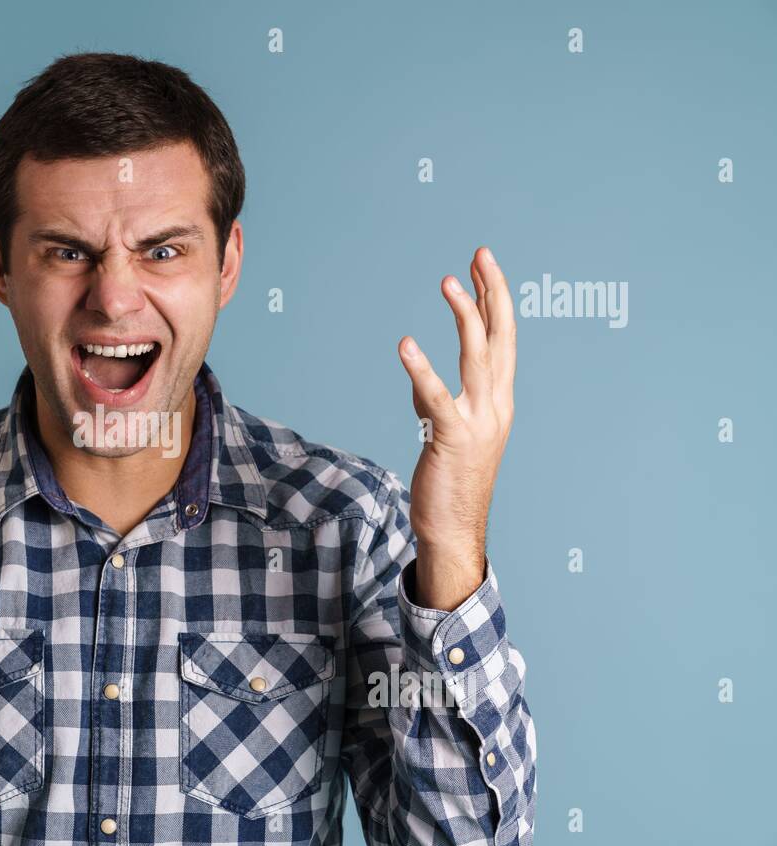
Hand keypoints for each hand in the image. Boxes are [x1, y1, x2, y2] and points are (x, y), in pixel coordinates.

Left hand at [398, 246, 515, 609]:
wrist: (454, 528)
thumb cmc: (450, 480)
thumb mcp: (445, 430)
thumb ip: (436, 399)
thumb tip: (419, 372)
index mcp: (499, 400)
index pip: (501, 340)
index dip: (494, 300)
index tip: (483, 265)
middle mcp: (496, 405)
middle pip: (499, 338)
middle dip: (492, 292)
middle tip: (480, 253)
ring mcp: (479, 421)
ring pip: (477, 357)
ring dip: (466, 316)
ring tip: (450, 281)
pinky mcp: (451, 438)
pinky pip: (436, 397)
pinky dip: (421, 369)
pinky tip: (406, 345)